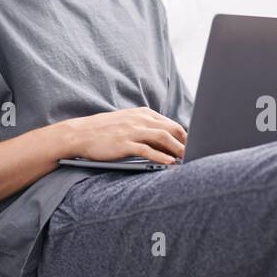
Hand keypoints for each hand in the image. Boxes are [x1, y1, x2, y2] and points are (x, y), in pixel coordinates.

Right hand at [59, 107, 186, 164]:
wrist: (79, 134)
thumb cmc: (104, 131)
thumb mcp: (128, 122)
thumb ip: (146, 128)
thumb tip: (166, 141)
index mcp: (143, 113)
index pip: (171, 123)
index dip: (184, 136)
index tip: (194, 147)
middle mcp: (140, 119)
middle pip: (171, 129)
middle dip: (186, 143)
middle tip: (196, 155)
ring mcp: (132, 131)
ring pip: (162, 138)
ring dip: (177, 150)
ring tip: (187, 160)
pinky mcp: (124, 143)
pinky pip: (147, 150)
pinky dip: (161, 156)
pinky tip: (170, 163)